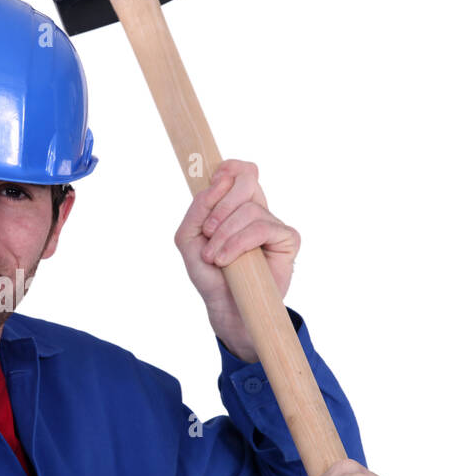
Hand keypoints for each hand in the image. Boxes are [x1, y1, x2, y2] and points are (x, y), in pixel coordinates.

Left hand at [173, 159, 299, 362]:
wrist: (225, 307)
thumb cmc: (209, 274)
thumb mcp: (188, 239)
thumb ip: (196, 210)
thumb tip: (216, 186)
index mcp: (234, 204)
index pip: (240, 170)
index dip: (230, 169)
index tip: (215, 181)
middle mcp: (256, 209)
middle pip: (247, 180)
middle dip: (222, 205)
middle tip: (208, 232)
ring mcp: (273, 223)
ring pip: (250, 209)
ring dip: (225, 234)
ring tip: (214, 257)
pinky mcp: (287, 240)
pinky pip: (263, 228)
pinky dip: (240, 243)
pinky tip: (228, 260)